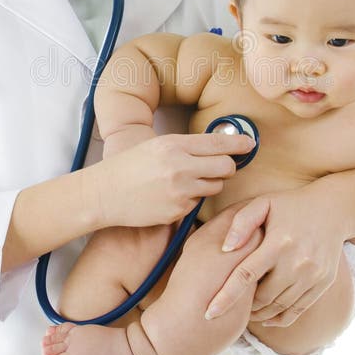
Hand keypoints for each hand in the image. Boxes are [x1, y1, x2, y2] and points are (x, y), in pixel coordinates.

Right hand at [92, 132, 255, 229]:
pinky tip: (171, 197)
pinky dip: (190, 200)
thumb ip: (186, 147)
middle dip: (227, 167)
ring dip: (208, 184)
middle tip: (220, 167)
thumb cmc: (128, 167)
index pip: (218, 142)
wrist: (103, 194)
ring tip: (185, 182)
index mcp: (173, 145)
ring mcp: (179, 192)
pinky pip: (197, 204)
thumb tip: (218, 147)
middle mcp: (179, 167)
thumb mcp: (156, 146)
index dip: (239, 144)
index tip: (250, 144)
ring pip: (215, 187)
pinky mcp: (177, 212)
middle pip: (225, 167)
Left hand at [204, 181, 351, 327]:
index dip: (226, 296)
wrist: (333, 210)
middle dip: (242, 306)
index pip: (246, 275)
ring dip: (259, 314)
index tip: (209, 313)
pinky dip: (279, 318)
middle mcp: (298, 262)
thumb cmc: (290, 205)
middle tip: (225, 308)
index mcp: (278, 243)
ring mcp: (313, 275)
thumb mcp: (264, 203)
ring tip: (243, 313)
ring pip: (279, 307)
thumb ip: (241, 222)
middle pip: (262, 296)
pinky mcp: (323, 283)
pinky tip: (266, 317)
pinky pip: (298, 310)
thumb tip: (224, 248)